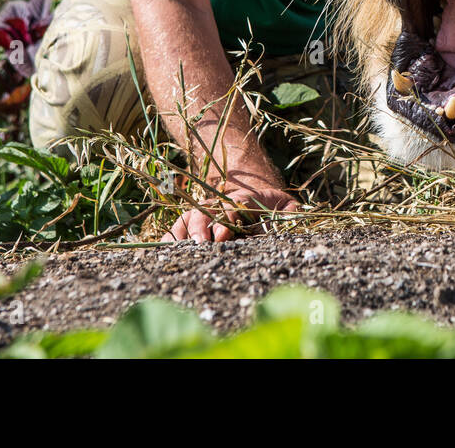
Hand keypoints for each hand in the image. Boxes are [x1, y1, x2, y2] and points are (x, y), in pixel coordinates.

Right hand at [162, 180, 300, 242]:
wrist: (262, 200)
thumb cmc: (275, 209)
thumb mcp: (286, 207)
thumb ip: (289, 212)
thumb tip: (290, 217)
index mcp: (241, 201)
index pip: (230, 207)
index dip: (225, 220)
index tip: (223, 235)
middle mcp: (218, 206)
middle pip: (204, 212)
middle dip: (201, 229)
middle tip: (202, 246)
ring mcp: (204, 214)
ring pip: (187, 220)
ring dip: (182, 235)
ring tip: (179, 252)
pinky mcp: (194, 225)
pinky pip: (177, 229)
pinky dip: (169, 239)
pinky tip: (163, 253)